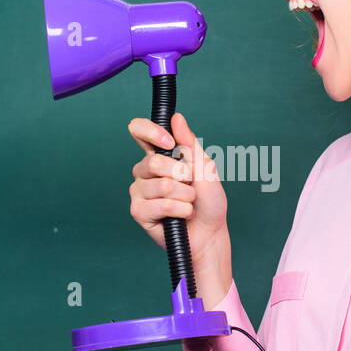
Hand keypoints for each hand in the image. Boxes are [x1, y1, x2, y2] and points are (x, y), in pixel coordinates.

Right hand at [128, 112, 232, 303]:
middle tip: (191, 186)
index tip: (170, 142)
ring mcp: (139, 192)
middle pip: (154, 162)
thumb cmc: (208, 201)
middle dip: (182, 175)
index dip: (150, 132)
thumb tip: (176, 118)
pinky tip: (181, 216)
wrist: (211, 233)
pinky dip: (180, 210)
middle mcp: (144, 172)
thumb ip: (189, 143)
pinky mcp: (139, 212)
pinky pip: (161, 204)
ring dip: (185, 196)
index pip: (139, 131)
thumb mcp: (205, 167)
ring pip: (162, 185)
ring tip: (188, 203)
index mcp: (158, 156)